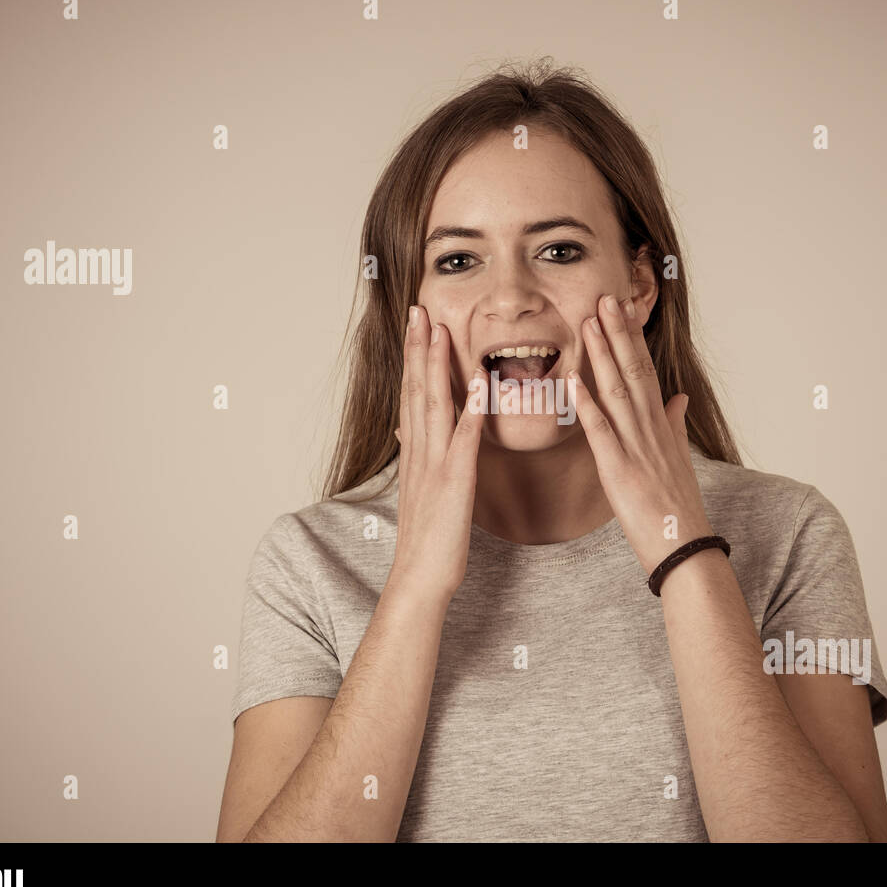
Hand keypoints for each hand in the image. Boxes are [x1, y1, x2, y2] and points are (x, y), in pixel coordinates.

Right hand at [389, 305, 485, 601]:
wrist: (421, 577)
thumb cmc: (428, 538)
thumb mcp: (419, 490)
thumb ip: (417, 456)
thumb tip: (406, 430)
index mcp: (416, 451)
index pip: (413, 393)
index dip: (414, 356)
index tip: (417, 324)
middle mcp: (421, 451)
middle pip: (417, 389)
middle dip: (418, 347)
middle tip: (419, 310)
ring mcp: (436, 464)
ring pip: (435, 405)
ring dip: (437, 366)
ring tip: (439, 331)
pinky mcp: (455, 482)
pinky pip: (464, 441)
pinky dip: (471, 411)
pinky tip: (480, 385)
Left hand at [567, 293, 714, 576]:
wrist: (685, 547)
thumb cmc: (677, 509)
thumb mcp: (679, 459)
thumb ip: (675, 425)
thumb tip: (680, 398)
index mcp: (661, 425)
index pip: (646, 371)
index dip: (632, 338)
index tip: (622, 309)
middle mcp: (650, 429)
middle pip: (634, 371)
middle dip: (619, 333)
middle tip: (605, 297)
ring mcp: (636, 447)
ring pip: (618, 392)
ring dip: (603, 356)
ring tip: (590, 322)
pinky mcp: (619, 471)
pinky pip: (601, 433)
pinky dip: (587, 406)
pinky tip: (573, 382)